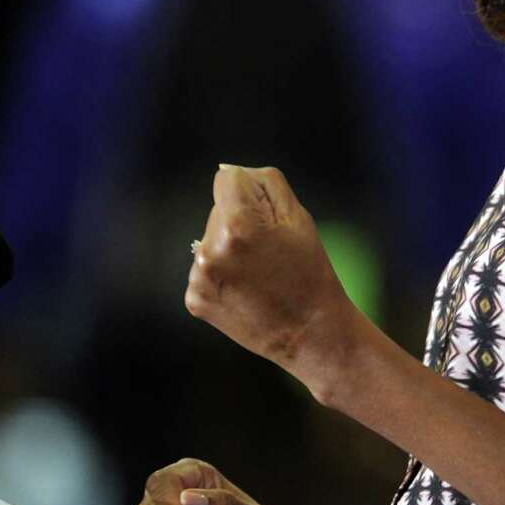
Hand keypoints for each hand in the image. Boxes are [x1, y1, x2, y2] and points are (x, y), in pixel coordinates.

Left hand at [185, 164, 359, 400]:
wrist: (309, 332)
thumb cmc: (309, 270)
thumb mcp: (298, 217)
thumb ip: (265, 183)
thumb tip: (231, 172)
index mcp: (238, 226)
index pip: (227, 178)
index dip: (250, 191)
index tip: (266, 215)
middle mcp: (210, 251)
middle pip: (219, 210)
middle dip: (240, 221)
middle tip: (269, 252)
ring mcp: (199, 278)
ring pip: (210, 239)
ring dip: (229, 247)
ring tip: (258, 273)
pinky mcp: (195, 299)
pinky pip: (204, 268)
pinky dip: (222, 275)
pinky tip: (245, 290)